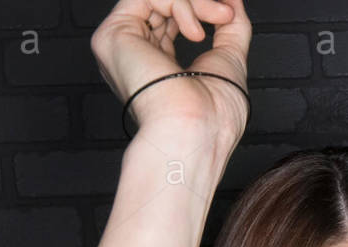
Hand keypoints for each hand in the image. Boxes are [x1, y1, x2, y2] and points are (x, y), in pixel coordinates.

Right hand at [90, 0, 250, 146]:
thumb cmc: (212, 117)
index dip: (201, 8)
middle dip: (201, 3)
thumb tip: (232, 0)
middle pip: (163, 3)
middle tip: (225, 14)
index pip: (171, 17)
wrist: (197, 132)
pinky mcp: (115, 34)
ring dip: (196, 2)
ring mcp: (123, 43)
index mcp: (157, 64)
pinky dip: (181, 3)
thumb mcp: (231, 58)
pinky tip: (195, 32)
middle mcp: (136, 53)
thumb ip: (230, 25)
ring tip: (218, 20)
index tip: (227, 13)